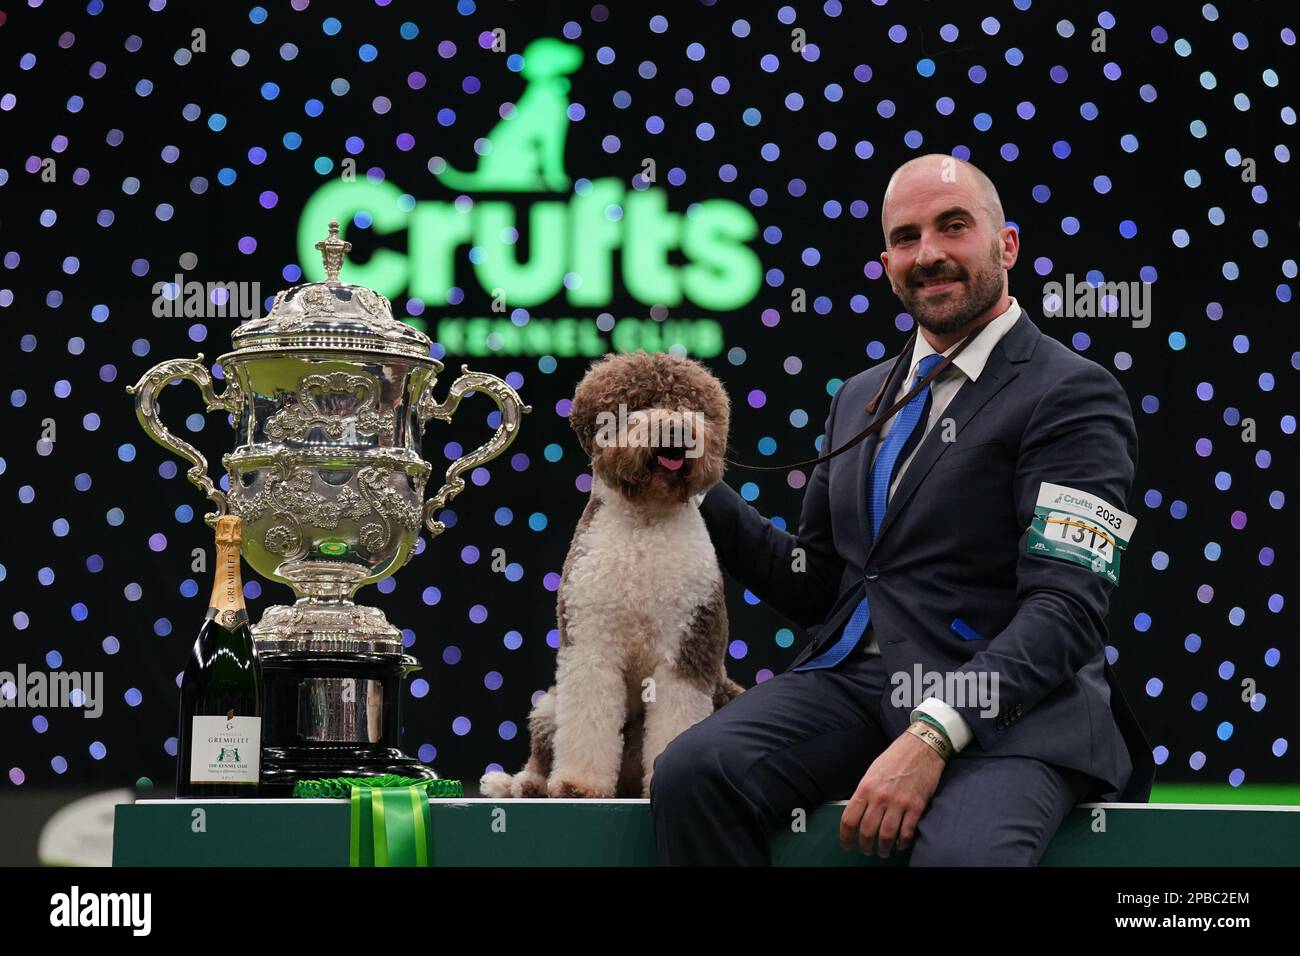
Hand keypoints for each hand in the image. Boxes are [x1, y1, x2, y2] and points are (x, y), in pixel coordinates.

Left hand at [839, 730, 945, 857]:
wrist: (921, 747)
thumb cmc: (895, 758)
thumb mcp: (872, 772)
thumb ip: (865, 793)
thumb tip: (859, 814)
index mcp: (865, 788)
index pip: (849, 819)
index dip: (846, 837)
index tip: (847, 845)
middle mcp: (880, 797)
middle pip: (867, 831)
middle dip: (865, 846)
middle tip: (867, 850)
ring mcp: (899, 803)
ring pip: (887, 835)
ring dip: (884, 848)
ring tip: (883, 852)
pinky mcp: (916, 806)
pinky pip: (907, 832)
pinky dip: (902, 842)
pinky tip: (900, 844)